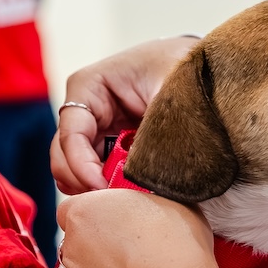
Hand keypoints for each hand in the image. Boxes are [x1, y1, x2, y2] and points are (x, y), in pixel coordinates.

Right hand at [51, 37, 198, 193]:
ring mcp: (97, 130)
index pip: (70, 136)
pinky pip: (100, 174)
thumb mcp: (171, 94)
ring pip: (77, 171)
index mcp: (88, 86)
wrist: (203, 68)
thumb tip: (138, 174)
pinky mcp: (112, 147)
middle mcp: (85, 110)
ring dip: (97, 188)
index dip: (81, 168)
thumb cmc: (183, 69)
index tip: (103, 188)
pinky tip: (132, 190)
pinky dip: (110, 188)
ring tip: (127, 195)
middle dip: (85, 182)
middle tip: (113, 199)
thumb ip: (154, 130)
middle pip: (64, 158)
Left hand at [55, 189, 218, 267]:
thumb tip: (146, 205)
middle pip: (79, 237)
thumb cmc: (176, 246)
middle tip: (133, 242)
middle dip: (99, 238)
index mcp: (85, 211)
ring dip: (104, 265)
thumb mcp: (168, 202)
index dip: (96, 212)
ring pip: (86, 266)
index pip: (74, 207)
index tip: (117, 217)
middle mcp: (73, 244)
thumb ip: (143, 200)